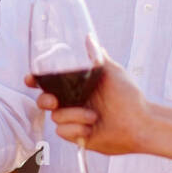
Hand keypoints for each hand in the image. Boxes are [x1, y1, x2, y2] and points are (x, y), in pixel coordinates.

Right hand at [29, 55, 152, 155]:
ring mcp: (74, 120)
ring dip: (73, 115)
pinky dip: (76, 129)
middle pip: (44, 100)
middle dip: (44, 100)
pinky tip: (91, 128)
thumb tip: (88, 36)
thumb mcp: (112, 72)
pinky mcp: (77, 136)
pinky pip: (63, 132)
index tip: (31, 79)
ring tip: (94, 116)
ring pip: (55, 117)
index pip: (50, 83)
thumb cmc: (129, 97)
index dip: (36, 80)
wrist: (140, 123)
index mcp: (76, 87)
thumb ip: (97, 56)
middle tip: (54, 101)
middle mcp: (72, 103)